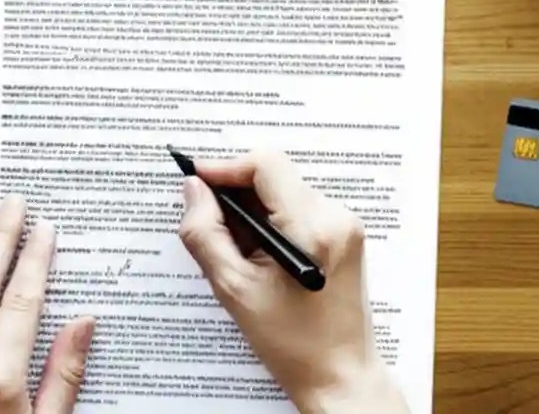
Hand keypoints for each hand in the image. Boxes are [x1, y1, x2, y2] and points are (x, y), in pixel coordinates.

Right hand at [177, 150, 408, 413]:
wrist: (339, 374)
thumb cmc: (291, 342)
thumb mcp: (234, 289)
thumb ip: (206, 233)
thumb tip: (193, 189)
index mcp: (311, 228)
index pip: (266, 165)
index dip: (225, 167)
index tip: (196, 180)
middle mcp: (335, 217)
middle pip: (274, 176)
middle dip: (236, 193)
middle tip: (210, 224)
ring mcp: (345, 225)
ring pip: (284, 191)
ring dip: (254, 209)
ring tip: (238, 250)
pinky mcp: (345, 234)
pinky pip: (299, 208)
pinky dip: (272, 220)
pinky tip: (260, 256)